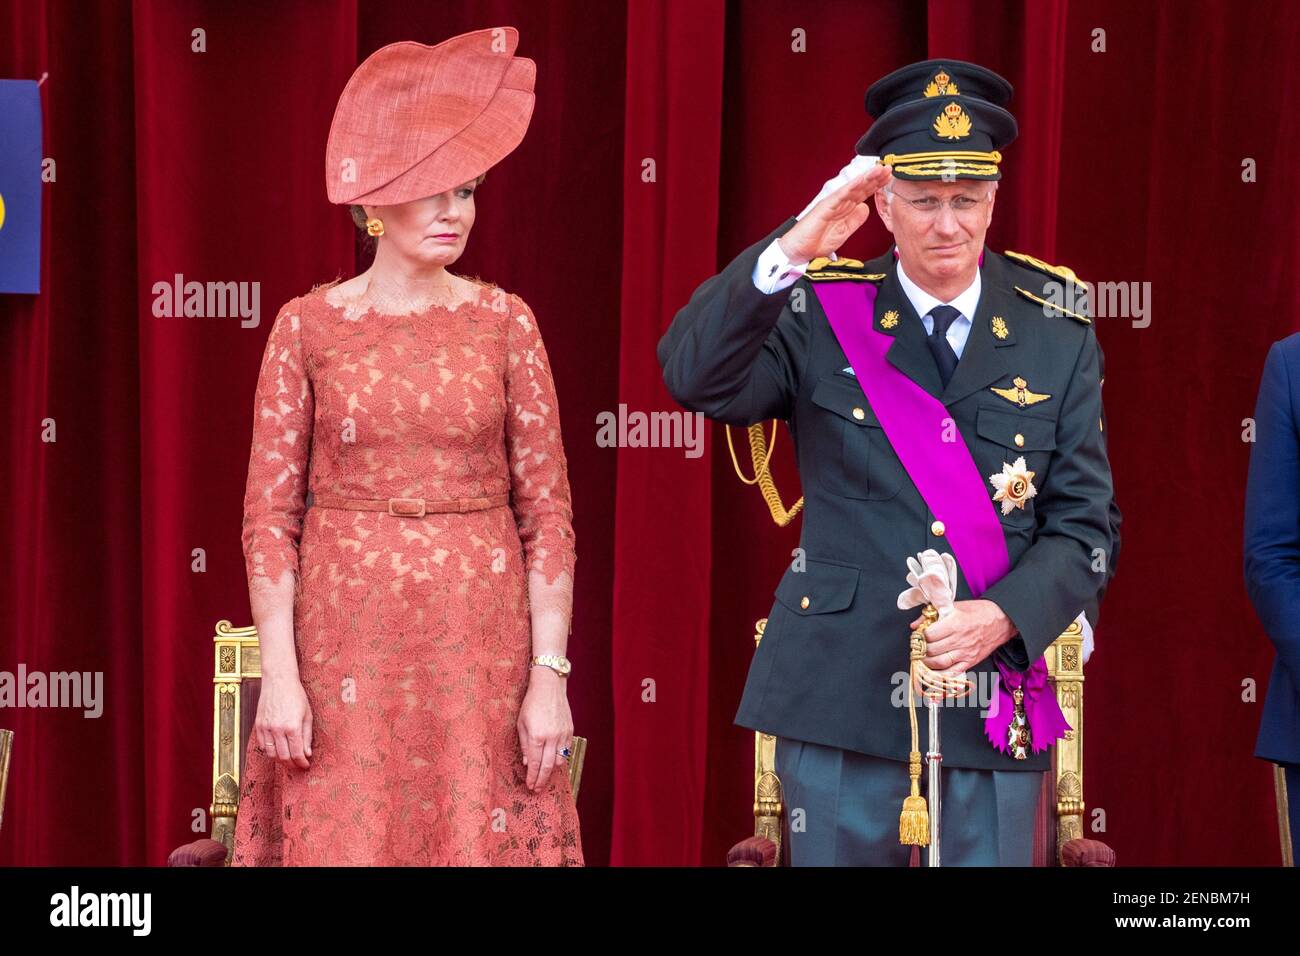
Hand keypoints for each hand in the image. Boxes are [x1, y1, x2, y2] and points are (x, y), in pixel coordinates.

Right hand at [252, 676, 312, 769]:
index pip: (297, 753)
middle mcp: (278, 729)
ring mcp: (266, 728)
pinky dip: (270, 751)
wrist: (279, 681)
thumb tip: (307, 754)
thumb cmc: (296, 695)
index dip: (302, 763)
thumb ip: (307, 736)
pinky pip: (262, 745)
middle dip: (292, 765)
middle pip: (283, 757)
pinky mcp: (258, 725)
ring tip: (288, 759)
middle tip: (297, 766)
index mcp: (293, 726)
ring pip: (271, 754)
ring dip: (280, 760)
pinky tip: (277, 750)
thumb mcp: (307, 714)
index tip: (305, 766)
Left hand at [517, 666, 573, 791]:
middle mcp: (551, 737)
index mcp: (536, 736)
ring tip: (544, 777)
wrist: (549, 686)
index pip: (534, 763)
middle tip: (537, 789)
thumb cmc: (531, 702)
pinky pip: (566, 750)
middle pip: (547, 766)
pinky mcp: (570, 731)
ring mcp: (562, 734)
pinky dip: (561, 759)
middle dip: (541, 780)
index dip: (532, 777)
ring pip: (559, 760)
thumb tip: (526, 762)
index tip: (529, 785)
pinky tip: (555, 762)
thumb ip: (523, 744)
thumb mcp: (521, 723)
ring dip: (552, 771)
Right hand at [778, 161, 892, 263]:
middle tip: (889, 168)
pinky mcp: (826, 206)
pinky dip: (852, 186)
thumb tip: (866, 208)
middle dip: (876, 178)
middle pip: (861, 187)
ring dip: (867, 177)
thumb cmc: (816, 242)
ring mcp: (833, 202)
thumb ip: (855, 220)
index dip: (877, 185)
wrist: (799, 250)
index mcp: (845, 208)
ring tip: (880, 169)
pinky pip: (842, 194)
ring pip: (853, 187)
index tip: (890, 178)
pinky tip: (863, 179)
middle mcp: (840, 202)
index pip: (864, 193)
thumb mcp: (843, 232)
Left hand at [909, 599, 1015, 676]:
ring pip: (939, 663)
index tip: (919, 635)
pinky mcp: (970, 662)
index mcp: (955, 623)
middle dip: (921, 650)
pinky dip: (940, 675)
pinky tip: (933, 672)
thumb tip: (915, 625)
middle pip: (932, 650)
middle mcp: (959, 640)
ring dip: (927, 663)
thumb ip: (932, 614)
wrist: (1002, 620)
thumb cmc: (978, 611)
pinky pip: (952, 673)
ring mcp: (965, 653)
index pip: (929, 635)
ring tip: (923, 658)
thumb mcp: (953, 606)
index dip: (921, 636)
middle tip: (918, 648)